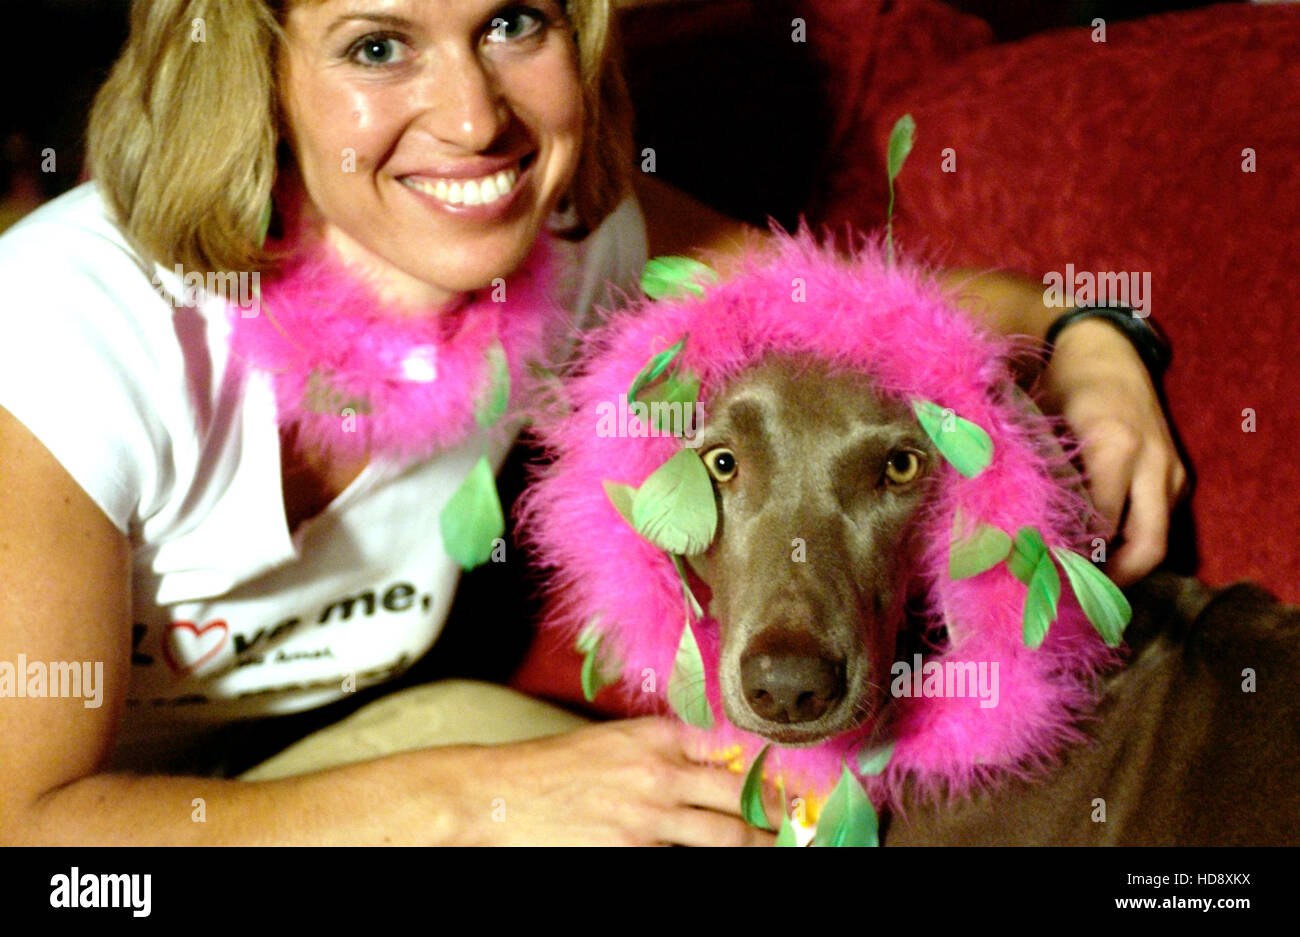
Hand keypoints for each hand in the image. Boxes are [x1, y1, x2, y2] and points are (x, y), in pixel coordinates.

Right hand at [463, 717, 777, 845]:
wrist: (496, 797)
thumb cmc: (547, 770)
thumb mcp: (611, 742)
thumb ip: (661, 750)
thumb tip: (711, 763)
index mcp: (654, 736)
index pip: (731, 744)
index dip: (769, 763)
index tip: (796, 777)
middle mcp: (659, 772)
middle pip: (740, 792)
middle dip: (779, 810)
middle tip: (804, 820)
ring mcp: (648, 816)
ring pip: (726, 833)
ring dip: (759, 841)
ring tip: (781, 844)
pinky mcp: (632, 851)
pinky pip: (683, 858)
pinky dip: (702, 858)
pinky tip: (723, 856)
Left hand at [1038, 319, 1188, 584]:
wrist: (1101, 346)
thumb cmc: (1058, 384)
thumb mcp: (1036, 424)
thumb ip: (1033, 475)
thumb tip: (1007, 534)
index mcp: (1115, 447)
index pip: (1099, 527)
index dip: (1072, 559)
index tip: (1041, 578)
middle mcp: (1152, 463)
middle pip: (1145, 548)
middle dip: (1111, 581)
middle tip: (1071, 598)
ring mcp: (1171, 469)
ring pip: (1156, 540)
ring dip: (1122, 567)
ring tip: (1079, 583)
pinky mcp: (1178, 474)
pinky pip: (1159, 521)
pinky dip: (1131, 542)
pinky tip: (1097, 554)